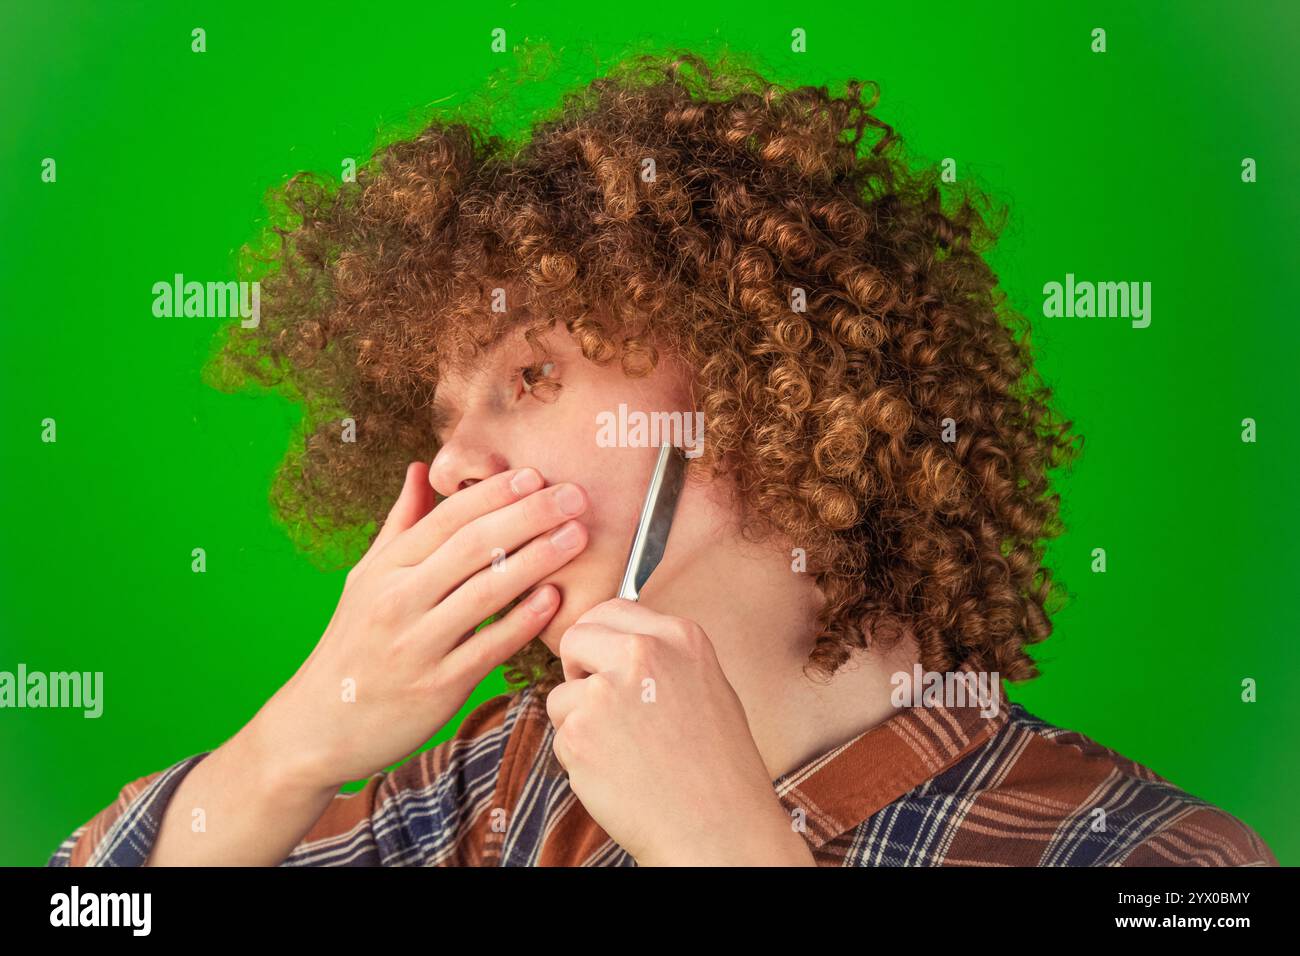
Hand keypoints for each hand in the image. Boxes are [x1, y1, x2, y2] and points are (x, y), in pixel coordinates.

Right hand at [247, 461, 589, 792]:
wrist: (319, 726)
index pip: (447, 519)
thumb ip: (400, 525)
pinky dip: (523, 620)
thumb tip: (421, 470)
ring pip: (485, 592)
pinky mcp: (437, 687)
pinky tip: (556, 597)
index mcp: (385, 569)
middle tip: (574, 496)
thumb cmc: (352, 644)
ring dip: (537, 559)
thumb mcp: (366, 579)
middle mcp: (398, 600)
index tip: (535, 475)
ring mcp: (417, 644)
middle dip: (528, 515)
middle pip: (472, 546)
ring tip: (577, 536)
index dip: (494, 493)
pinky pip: (489, 647)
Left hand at [545, 599, 814, 865]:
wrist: (719, 829)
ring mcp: (607, 690)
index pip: (612, 610)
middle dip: (578, 668)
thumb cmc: (718, 766)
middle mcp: (643, 653)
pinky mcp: (580, 731)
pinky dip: (579, 756)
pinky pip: (560, 733)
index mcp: (680, 636)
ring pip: (563, 692)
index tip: (602, 662)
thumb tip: (612, 644)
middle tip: (600, 704)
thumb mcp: (704, 686)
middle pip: (576, 636)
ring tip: (624, 751)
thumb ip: (661, 657)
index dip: (600, 640)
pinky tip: (618, 772)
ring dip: (579, 720)